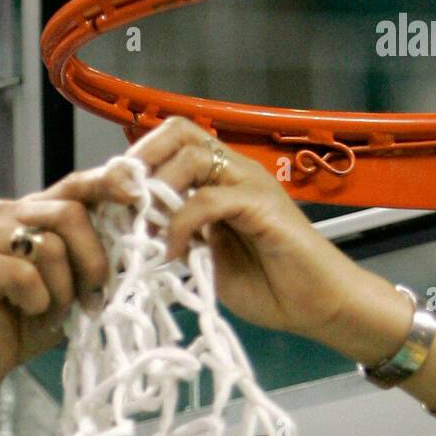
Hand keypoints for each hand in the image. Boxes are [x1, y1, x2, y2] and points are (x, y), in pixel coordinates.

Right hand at [0, 165, 140, 388]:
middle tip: (91, 296)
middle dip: (92, 260)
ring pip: (51, 248)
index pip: (74, 186)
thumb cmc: (24, 322)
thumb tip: (130, 244)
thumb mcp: (69, 287)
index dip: (106, 184)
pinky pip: (26, 277)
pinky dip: (36, 303)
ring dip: (62, 291)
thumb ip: (87, 258)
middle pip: (70, 214)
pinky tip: (24, 312)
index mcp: (33, 212)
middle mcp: (6, 213)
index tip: (135, 193)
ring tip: (46, 311)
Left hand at [127, 116, 406, 357]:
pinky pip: (208, 199)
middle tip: (124, 202)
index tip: (117, 201)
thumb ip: (183, 238)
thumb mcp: (211, 260)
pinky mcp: (261, 205)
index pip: (173, 142)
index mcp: (222, 179)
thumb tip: (144, 231)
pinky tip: (174, 254)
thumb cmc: (273, 286)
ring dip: (159, 190)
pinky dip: (181, 225)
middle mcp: (236, 171)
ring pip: (190, 156)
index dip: (139, 162)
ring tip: (147, 230)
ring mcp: (250, 184)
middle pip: (178, 131)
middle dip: (141, 162)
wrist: (319, 305)